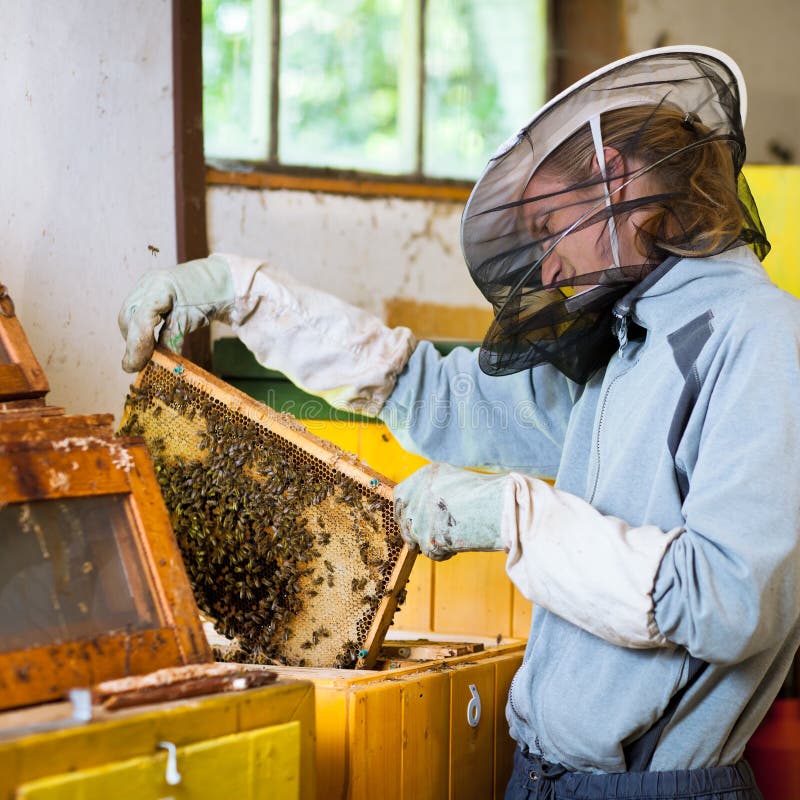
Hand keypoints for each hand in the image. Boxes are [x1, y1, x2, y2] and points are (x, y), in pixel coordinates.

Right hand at [118, 255, 234, 371]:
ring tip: (142, 356)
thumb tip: (158, 363)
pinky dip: (139, 328)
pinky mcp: (148, 289)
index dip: (136, 345)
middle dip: (132, 342)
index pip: (141, 318)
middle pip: (128, 316)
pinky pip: (137, 311)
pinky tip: (147, 342)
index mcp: (161, 286)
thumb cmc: (212, 297)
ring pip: (129, 314)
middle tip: (137, 365)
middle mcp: (149, 282)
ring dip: (133, 336)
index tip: (134, 366)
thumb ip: (173, 339)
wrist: (223, 278)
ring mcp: (147, 284)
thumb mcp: (194, 320)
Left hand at [393, 462, 506, 560]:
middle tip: (432, 535)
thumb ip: (432, 491)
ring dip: (431, 541)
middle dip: (415, 530)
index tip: (411, 518)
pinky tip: (457, 545)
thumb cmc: (484, 494)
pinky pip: (430, 553)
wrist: (499, 507)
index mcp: (423, 476)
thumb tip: (419, 508)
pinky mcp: (429, 539)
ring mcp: (420, 518)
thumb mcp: (453, 480)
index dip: (404, 510)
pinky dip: (443, 553)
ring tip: (452, 536)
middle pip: (404, 519)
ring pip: (415, 538)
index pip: (399, 496)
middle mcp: (418, 495)